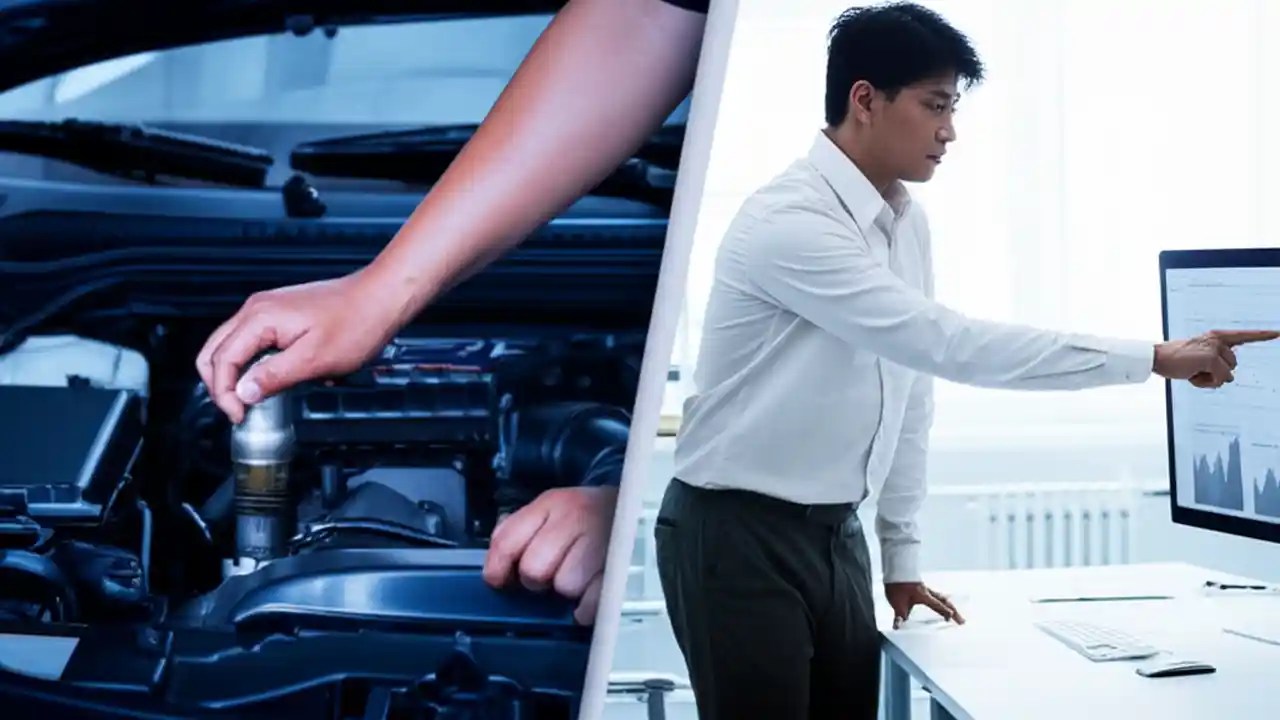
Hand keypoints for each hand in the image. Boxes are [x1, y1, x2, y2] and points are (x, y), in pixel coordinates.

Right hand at [195, 269, 406, 423]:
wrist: (381, 297)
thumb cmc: (357, 322)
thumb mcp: (315, 359)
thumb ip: (275, 376)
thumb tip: (243, 393)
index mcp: (260, 318)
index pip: (221, 359)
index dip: (223, 393)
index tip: (238, 415)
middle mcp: (257, 309)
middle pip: (215, 350)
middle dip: (220, 384)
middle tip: (238, 411)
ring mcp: (267, 310)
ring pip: (231, 346)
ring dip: (234, 374)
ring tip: (251, 400)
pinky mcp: (280, 314)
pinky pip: (252, 341)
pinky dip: (251, 363)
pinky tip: (270, 379)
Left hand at [482, 486, 616, 625]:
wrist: (639, 502)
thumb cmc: (588, 514)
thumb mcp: (552, 509)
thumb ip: (519, 531)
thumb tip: (496, 569)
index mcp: (551, 504)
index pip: (507, 540)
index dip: (497, 568)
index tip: (500, 581)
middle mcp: (574, 517)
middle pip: (534, 568)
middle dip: (539, 578)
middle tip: (554, 571)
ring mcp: (601, 540)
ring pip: (565, 585)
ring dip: (568, 588)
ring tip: (579, 576)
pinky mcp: (622, 564)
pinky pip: (592, 601)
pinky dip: (587, 607)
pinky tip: (591, 593)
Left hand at [885, 582, 964, 628]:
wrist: (893, 568)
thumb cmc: (897, 584)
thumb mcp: (897, 602)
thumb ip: (899, 616)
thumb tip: (898, 627)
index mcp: (924, 596)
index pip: (938, 605)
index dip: (945, 612)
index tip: (954, 619)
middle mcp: (927, 592)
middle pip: (945, 601)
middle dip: (954, 611)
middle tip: (962, 621)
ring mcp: (925, 589)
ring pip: (941, 597)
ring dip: (949, 606)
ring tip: (955, 613)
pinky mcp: (920, 587)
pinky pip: (936, 595)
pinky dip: (942, 601)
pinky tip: (940, 603)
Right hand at [1154, 329, 1279, 388]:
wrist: (1156, 358)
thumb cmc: (1175, 360)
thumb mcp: (1199, 357)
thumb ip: (1216, 361)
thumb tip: (1229, 377)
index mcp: (1216, 336)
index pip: (1244, 335)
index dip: (1263, 335)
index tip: (1278, 333)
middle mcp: (1218, 339)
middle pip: (1233, 365)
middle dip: (1217, 372)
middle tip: (1195, 369)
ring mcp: (1215, 348)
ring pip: (1228, 374)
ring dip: (1211, 378)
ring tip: (1192, 371)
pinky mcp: (1211, 358)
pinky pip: (1220, 379)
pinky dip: (1207, 383)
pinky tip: (1192, 375)